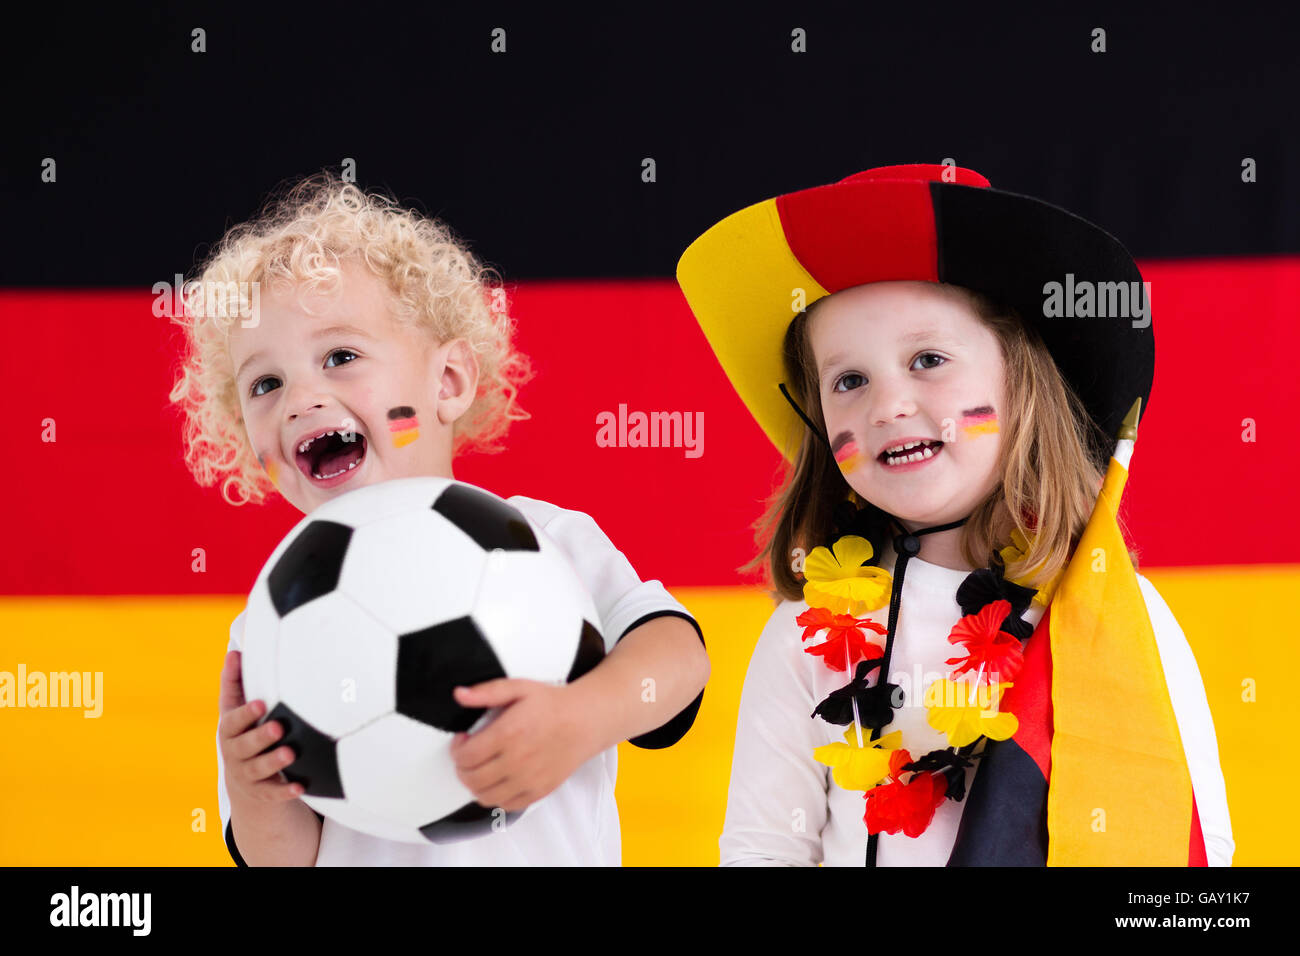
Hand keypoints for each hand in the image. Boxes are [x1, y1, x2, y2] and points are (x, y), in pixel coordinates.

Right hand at [217, 650, 303, 804]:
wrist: (245, 779)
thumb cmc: (245, 731)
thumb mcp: (236, 708)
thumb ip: (235, 682)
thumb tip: (234, 651)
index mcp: (229, 730)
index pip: (232, 721)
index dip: (245, 713)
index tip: (261, 704)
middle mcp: (235, 753)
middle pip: (245, 746)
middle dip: (261, 737)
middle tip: (279, 727)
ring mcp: (247, 774)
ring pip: (259, 770)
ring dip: (274, 761)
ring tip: (290, 753)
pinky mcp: (262, 792)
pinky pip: (274, 793)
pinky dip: (286, 790)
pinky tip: (301, 786)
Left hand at [449, 679, 598, 812]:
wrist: (585, 721)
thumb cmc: (553, 705)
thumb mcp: (519, 688)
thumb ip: (487, 692)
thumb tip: (460, 694)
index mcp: (508, 734)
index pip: (465, 756)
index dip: (457, 749)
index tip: (463, 740)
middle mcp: (517, 761)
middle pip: (471, 779)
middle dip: (462, 768)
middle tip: (469, 756)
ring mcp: (528, 780)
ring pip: (485, 796)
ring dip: (476, 784)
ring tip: (482, 768)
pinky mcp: (539, 791)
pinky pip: (506, 805)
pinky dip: (497, 796)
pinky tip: (499, 780)